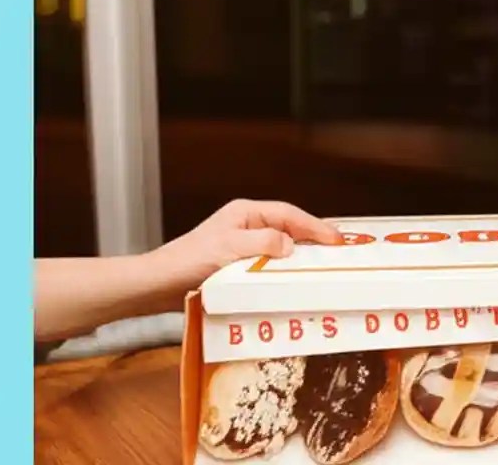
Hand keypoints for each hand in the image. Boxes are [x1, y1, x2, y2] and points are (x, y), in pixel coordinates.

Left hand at [153, 199, 341, 286]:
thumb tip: (291, 244)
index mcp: (245, 213)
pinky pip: (269, 263)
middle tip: (339, 252)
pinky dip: (284, 270)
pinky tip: (294, 280)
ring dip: (300, 255)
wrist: (158, 284)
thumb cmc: (188, 262)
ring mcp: (242, 245)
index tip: (337, 240)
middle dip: (313, 238)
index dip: (315, 225)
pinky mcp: (237, 264)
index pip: (289, 214)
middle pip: (289, 227)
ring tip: (323, 266)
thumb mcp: (229, 248)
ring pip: (280, 246)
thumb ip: (263, 243)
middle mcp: (246, 225)